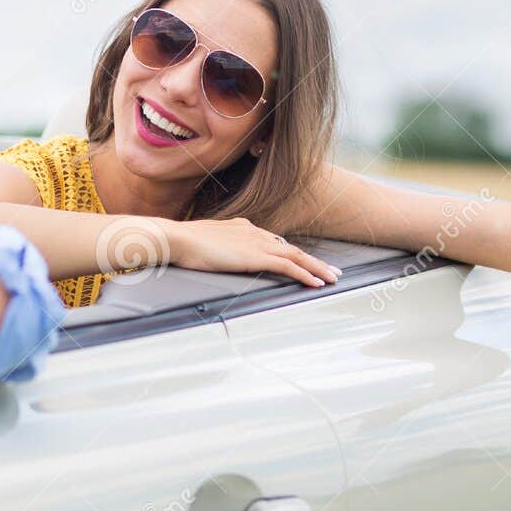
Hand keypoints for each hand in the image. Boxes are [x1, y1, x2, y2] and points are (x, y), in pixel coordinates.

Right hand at [168, 217, 342, 287]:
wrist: (178, 239)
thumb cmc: (184, 243)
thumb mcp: (205, 243)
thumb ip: (218, 246)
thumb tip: (218, 254)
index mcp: (243, 228)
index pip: (274, 241)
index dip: (292, 253)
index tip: (304, 260)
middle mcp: (255, 233)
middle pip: (291, 247)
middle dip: (313, 260)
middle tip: (331, 270)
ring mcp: (257, 244)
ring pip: (296, 255)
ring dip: (317, 267)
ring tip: (332, 278)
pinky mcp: (256, 256)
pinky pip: (288, 266)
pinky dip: (305, 274)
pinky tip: (316, 282)